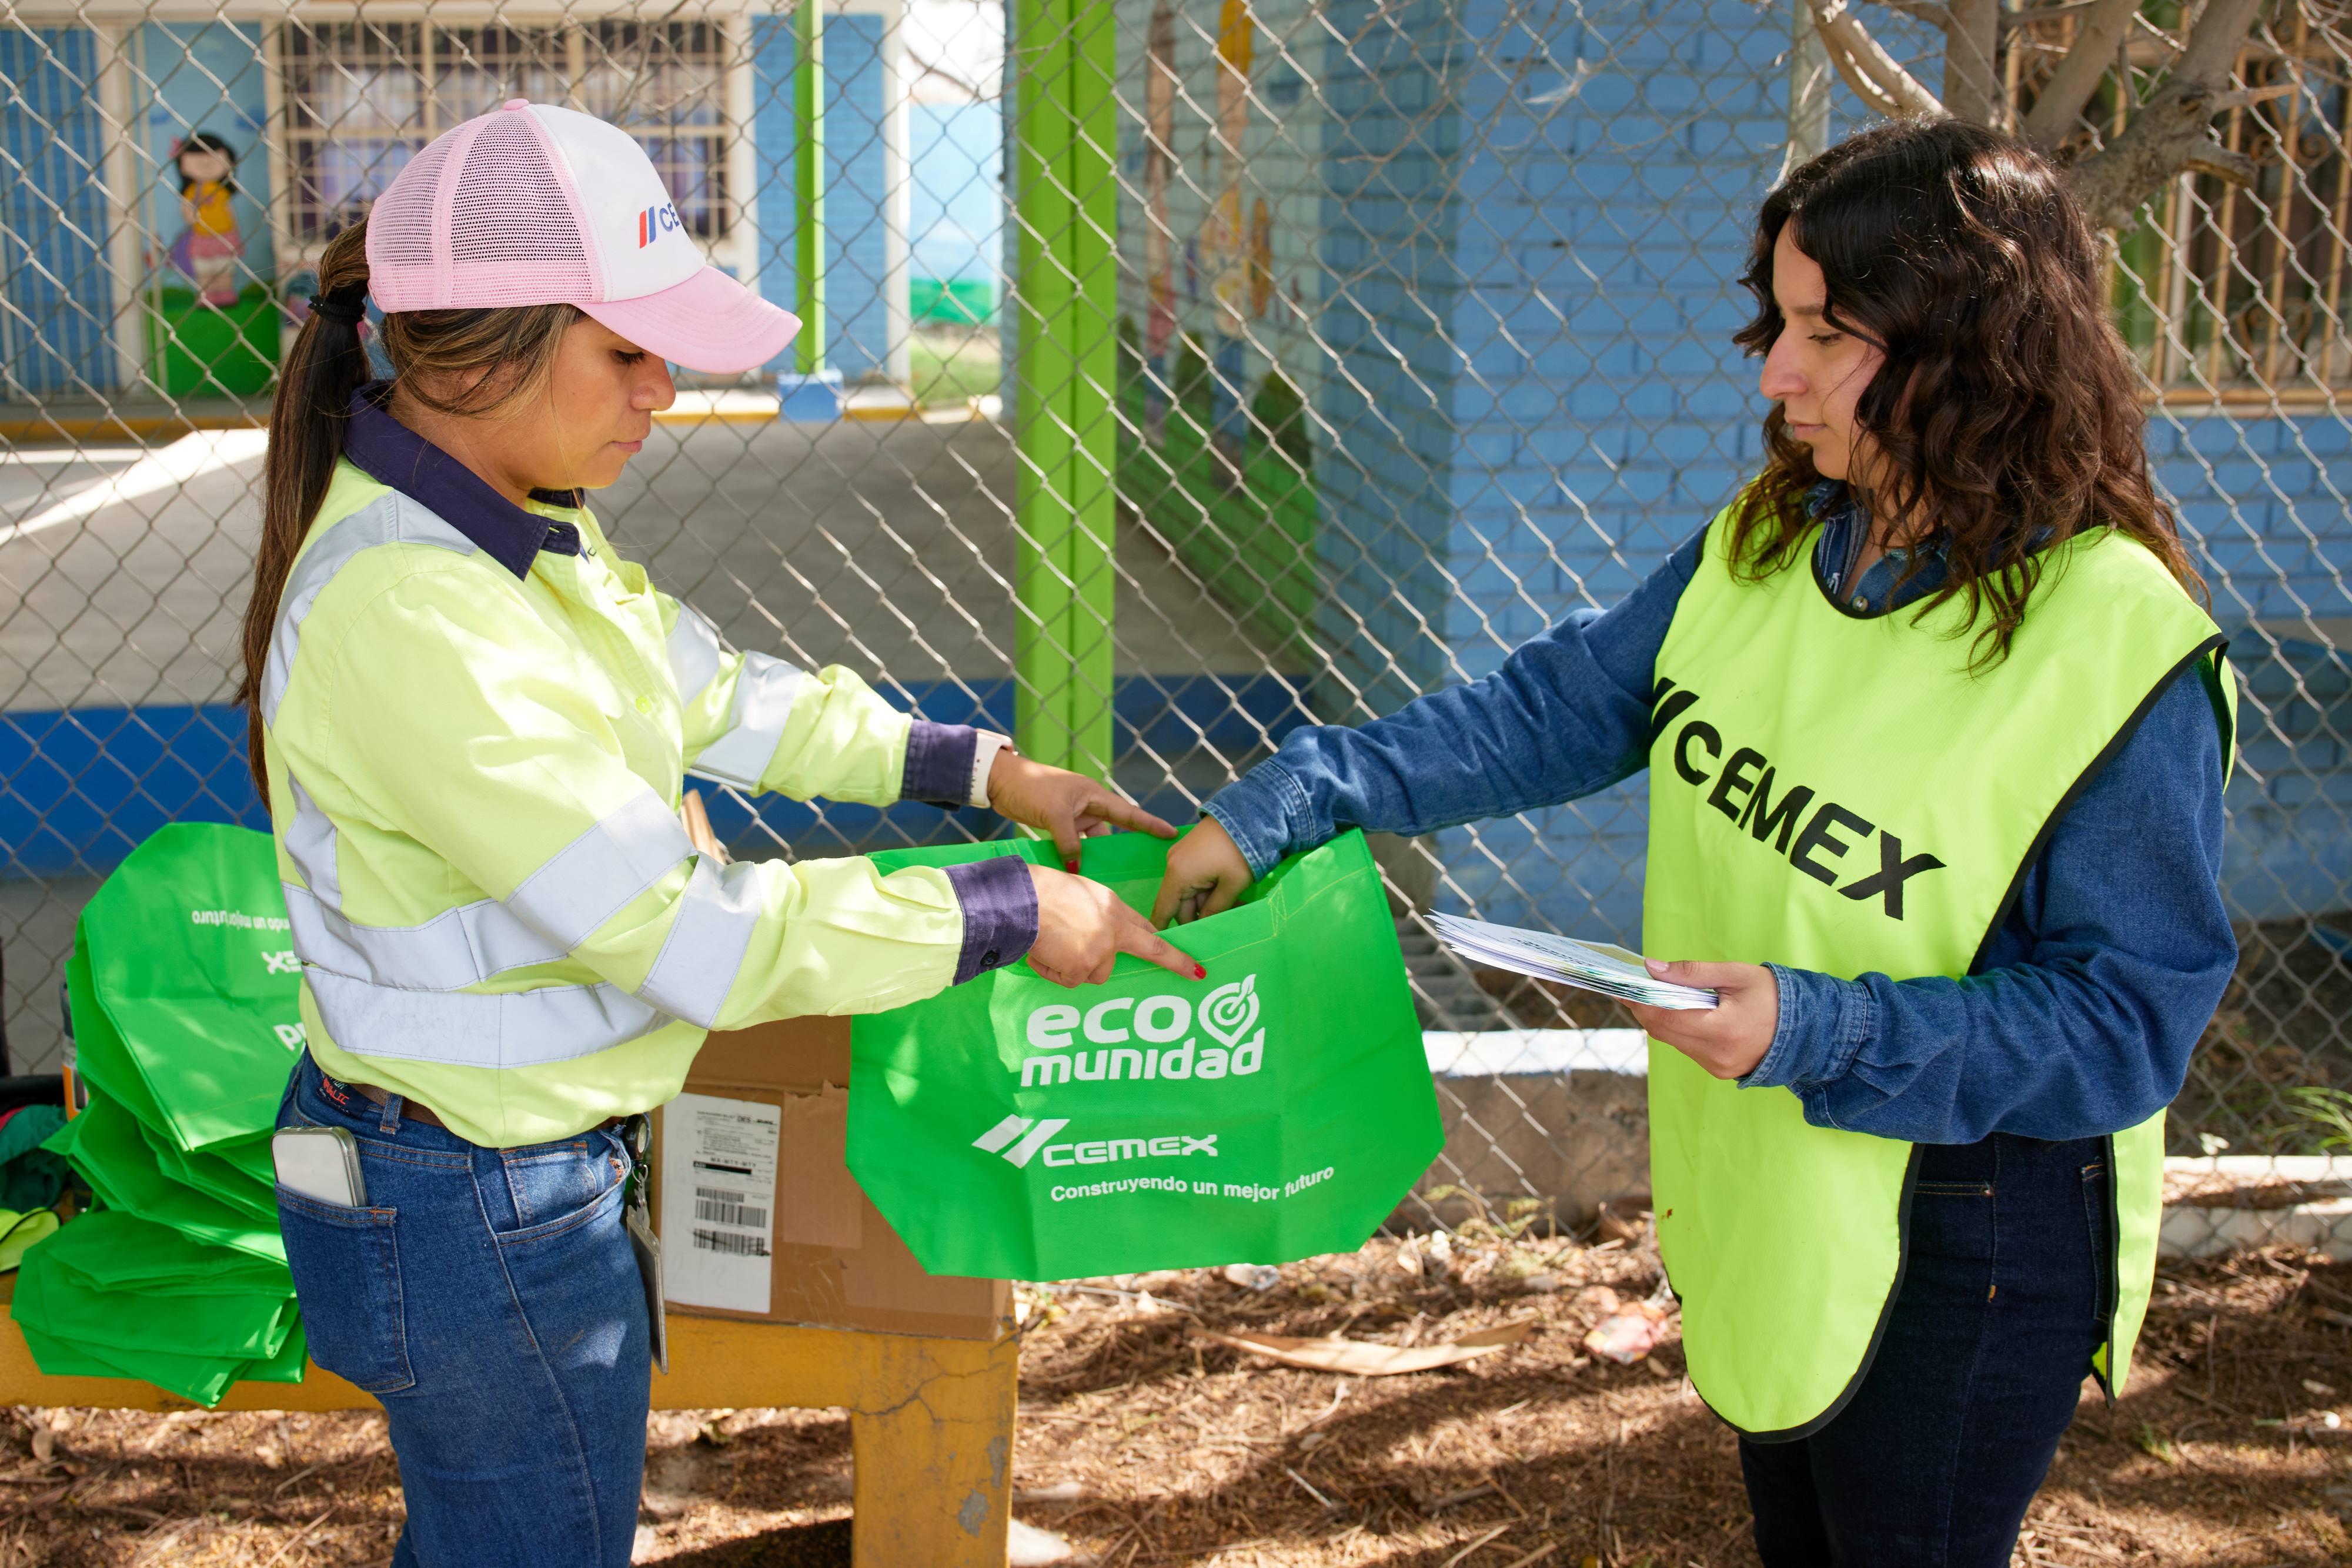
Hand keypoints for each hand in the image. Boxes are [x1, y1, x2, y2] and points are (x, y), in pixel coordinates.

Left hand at [988, 751, 1175, 870]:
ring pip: (1091, 840)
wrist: (999, 781)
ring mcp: (1072, 815)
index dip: (1150, 823)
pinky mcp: (1058, 824)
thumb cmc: (1030, 787)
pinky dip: (1074, 856)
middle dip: (1123, 847)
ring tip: (1106, 878)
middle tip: (1141, 866)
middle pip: (1112, 830)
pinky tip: (1077, 873)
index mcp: (1093, 795)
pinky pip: (1073, 844)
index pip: (1128, 812)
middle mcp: (1087, 805)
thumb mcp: (1054, 815)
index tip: (1171, 833)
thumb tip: (1077, 867)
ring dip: (1094, 856)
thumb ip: (1069, 842)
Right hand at [1027, 865, 1205, 986]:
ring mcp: (1102, 949)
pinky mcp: (1083, 967)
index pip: (1145, 927)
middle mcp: (1114, 928)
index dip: (1161, 940)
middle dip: (1176, 961)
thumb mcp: (1080, 894)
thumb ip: (1097, 915)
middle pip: (1151, 949)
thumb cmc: (1041, 892)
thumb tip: (1098, 936)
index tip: (1182, 951)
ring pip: (1095, 973)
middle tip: (1195, 974)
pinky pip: (1068, 980)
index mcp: (1113, 906)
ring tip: (1051, 945)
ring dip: (1073, 967)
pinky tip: (1042, 952)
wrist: (1022, 900)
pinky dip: (1053, 971)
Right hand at [1151, 816, 1253, 926]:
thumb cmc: (1240, 852)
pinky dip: (1208, 888)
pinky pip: (1195, 877)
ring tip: (1236, 905)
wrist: (1249, 814)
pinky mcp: (1191, 850)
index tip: (1171, 948)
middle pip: (1180, 903)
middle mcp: (1173, 865)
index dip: (1164, 930)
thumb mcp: (1231, 887)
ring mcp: (1181, 856)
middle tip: (1226, 924)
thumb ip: (1215, 910)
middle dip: (1200, 916)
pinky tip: (1229, 893)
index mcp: (1178, 875)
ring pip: (1190, 891)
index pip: (1163, 910)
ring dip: (1208, 902)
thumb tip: (1204, 927)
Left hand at [1625, 960, 1779, 1079]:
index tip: (1624, 984)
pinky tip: (1682, 1012)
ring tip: (1657, 995)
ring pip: (1673, 1041)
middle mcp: (1717, 1055)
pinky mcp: (1720, 1071)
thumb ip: (1692, 972)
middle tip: (1633, 987)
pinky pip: (1687, 1048)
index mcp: (1723, 1030)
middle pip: (1663, 1031)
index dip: (1640, 1000)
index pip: (1665, 1017)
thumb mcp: (1736, 975)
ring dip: (1661, 1018)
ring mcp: (1718, 1068)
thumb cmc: (1774, 996)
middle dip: (1645, 1008)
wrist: (1809, 1029)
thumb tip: (1652, 968)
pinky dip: (1679, 1029)